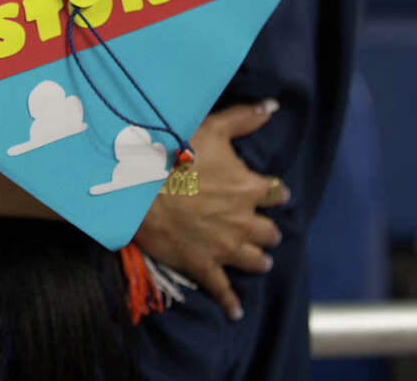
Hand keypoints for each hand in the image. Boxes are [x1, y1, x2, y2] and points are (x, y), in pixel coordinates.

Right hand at [133, 100, 288, 320]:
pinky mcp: (203, 265)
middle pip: (270, 232)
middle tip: (264, 230)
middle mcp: (243, 220)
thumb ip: (244, 119)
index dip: (276, 193)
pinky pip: (222, 289)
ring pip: (255, 260)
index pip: (277, 193)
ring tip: (260, 261)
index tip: (274, 194)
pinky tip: (236, 311)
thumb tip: (272, 107)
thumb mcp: (211, 128)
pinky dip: (230, 302)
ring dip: (259, 260)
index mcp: (248, 187)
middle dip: (268, 230)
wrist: (139, 188)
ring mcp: (224, 246)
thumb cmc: (175, 154)